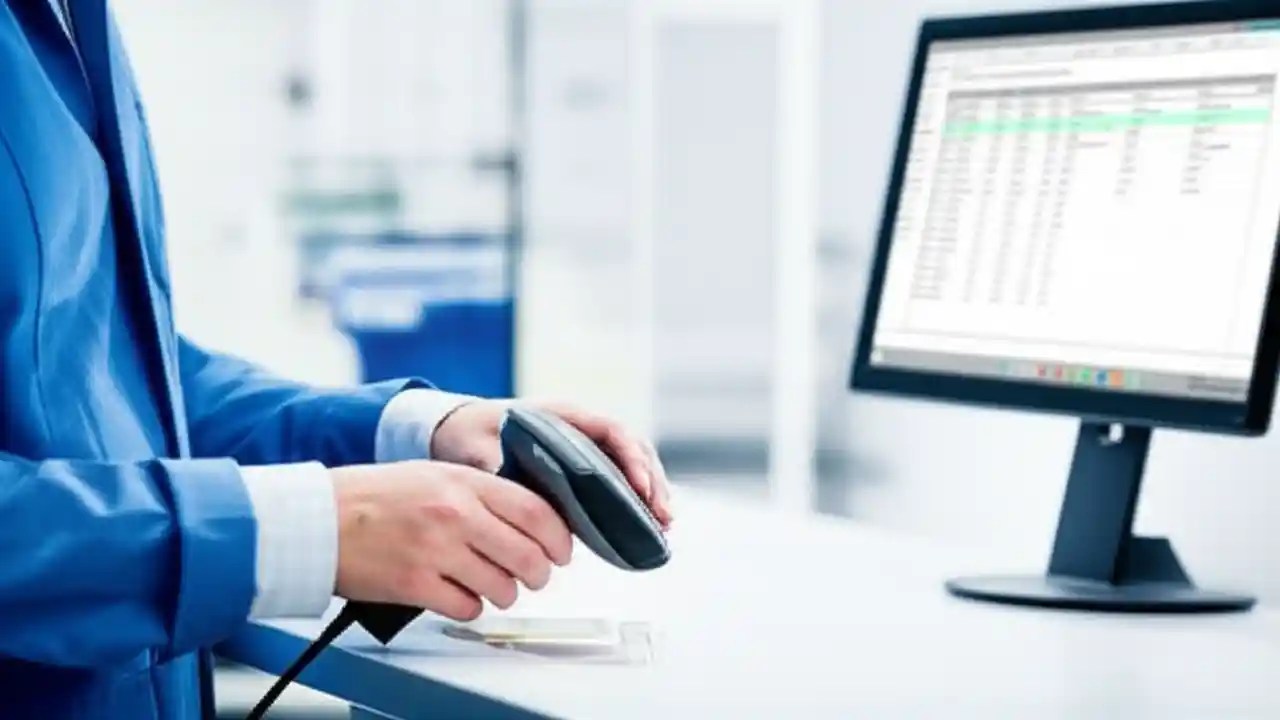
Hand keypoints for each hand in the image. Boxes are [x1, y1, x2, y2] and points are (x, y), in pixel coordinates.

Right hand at [331, 461, 572, 620]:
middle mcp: (454, 514)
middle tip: (536, 576)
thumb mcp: (434, 474)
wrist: (319, 520)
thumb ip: (480, 491)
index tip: (562, 550)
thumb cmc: (374, 496)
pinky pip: (467, 607)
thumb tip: (527, 518)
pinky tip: (459, 595)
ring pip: (503, 587)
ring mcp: (435, 551)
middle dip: (540, 573)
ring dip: (506, 593)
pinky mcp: (415, 584)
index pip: (534, 510)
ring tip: (493, 587)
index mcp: (463, 482)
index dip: (558, 537)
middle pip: (526, 554)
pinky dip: (471, 606)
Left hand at [430, 400, 674, 527]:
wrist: (457, 431)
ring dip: (650, 494)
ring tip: (662, 525)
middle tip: (663, 516)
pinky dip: (633, 503)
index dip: (631, 459)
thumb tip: (508, 490)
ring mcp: (583, 449)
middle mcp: (580, 430)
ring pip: (629, 467)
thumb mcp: (477, 448)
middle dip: (651, 482)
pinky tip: (644, 526)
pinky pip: (615, 483)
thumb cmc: (470, 433)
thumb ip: (494, 467)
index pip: (611, 431)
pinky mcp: (579, 472)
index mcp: (562, 416)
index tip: (640, 487)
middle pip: (631, 450)